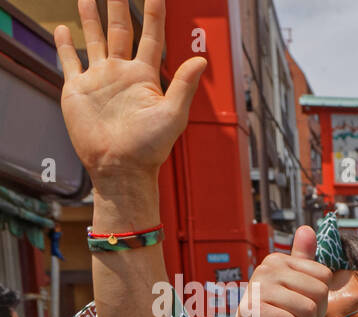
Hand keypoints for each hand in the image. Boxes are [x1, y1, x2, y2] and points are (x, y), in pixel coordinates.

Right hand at [55, 0, 206, 188]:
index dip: (153, 13)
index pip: (151, 36)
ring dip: (91, 19)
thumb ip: (184, 85)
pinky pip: (70, 61)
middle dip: (119, 7)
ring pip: (95, 39)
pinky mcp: (78, 89)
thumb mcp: (173, 115)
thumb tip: (202, 60)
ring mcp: (99, 79)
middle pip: (121, 30)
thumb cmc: (149, 149)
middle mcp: (122, 73)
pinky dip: (66, 45)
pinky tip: (64, 29)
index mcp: (145, 76)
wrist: (119, 168)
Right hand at [228, 226, 331, 316]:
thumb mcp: (297, 288)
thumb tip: (307, 229)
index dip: (320, 298)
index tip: (300, 304)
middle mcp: (265, 269)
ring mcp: (256, 289)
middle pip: (319, 292)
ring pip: (308, 310)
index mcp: (278, 260)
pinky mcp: (251, 312)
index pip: (325, 276)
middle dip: (313, 314)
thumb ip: (303, 260)